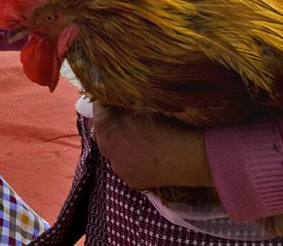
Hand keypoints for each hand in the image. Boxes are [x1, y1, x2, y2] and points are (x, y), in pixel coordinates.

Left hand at [91, 103, 211, 189]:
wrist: (185, 157)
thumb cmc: (164, 125)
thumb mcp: (142, 104)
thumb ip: (124, 103)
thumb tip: (119, 100)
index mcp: (105, 127)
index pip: (98, 109)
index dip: (107, 103)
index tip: (117, 101)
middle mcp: (106, 149)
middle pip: (105, 133)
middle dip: (113, 125)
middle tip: (130, 120)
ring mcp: (118, 169)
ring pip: (116, 152)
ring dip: (122, 145)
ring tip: (141, 141)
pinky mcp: (131, 182)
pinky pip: (128, 167)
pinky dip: (133, 161)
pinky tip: (148, 157)